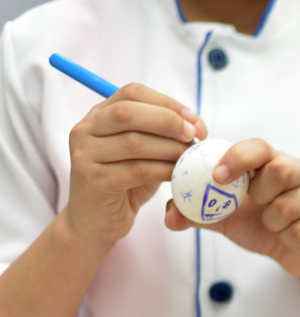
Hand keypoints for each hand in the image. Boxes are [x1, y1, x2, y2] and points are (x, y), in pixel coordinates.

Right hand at [67, 83, 204, 248]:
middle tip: (193, 137)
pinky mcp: (93, 180)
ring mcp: (85, 154)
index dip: (168, 103)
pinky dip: (164, 170)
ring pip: (135, 142)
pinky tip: (178, 176)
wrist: (96, 223)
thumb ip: (163, 134)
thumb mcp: (146, 153)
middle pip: (129, 112)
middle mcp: (85, 130)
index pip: (133, 93)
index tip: (194, 122)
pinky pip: (137, 169)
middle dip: (168, 121)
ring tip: (189, 160)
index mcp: (99, 115)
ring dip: (170, 149)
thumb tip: (196, 124)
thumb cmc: (127, 184)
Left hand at [165, 139, 299, 282]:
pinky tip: (293, 237)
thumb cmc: (265, 228)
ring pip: (289, 204)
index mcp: (273, 163)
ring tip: (277, 225)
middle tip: (257, 205)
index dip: (238, 158)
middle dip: (262, 193)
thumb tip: (169, 216)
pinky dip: (289, 238)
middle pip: (280, 169)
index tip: (218, 177)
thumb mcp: (230, 220)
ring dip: (274, 222)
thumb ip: (201, 214)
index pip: (258, 147)